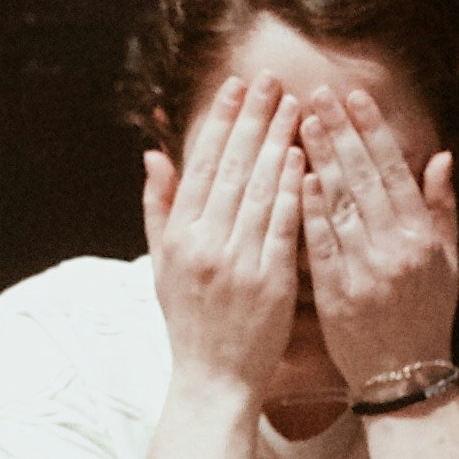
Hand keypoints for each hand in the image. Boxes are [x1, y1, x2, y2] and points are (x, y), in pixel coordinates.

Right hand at [144, 73, 302, 399]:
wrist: (213, 379)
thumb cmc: (188, 321)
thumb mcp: (161, 265)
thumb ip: (158, 207)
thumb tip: (154, 155)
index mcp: (178, 236)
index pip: (202, 165)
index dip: (220, 122)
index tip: (236, 87)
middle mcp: (205, 244)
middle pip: (233, 168)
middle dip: (253, 118)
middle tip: (272, 80)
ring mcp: (238, 262)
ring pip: (260, 189)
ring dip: (278, 141)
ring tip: (296, 105)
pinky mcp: (270, 281)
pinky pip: (282, 225)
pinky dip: (292, 189)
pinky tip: (303, 157)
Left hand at [296, 80, 458, 388]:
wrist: (405, 379)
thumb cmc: (427, 316)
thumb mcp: (448, 262)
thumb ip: (442, 207)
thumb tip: (442, 155)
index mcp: (422, 237)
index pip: (394, 171)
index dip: (373, 131)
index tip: (355, 97)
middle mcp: (395, 248)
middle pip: (363, 179)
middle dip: (340, 132)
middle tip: (316, 95)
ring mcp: (365, 271)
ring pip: (339, 204)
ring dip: (319, 159)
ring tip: (299, 122)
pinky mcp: (337, 293)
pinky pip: (321, 244)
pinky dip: (309, 209)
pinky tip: (296, 177)